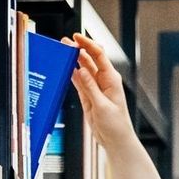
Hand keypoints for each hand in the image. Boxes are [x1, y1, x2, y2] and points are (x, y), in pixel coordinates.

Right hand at [69, 33, 138, 152]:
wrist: (115, 140)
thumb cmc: (116, 125)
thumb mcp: (102, 106)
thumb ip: (91, 88)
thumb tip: (82, 70)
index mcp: (111, 79)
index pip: (99, 55)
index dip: (88, 44)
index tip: (76, 37)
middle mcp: (103, 80)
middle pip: (89, 59)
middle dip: (78, 49)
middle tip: (65, 42)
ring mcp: (95, 87)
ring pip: (82, 68)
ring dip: (73, 60)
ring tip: (62, 50)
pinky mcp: (88, 95)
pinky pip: (78, 81)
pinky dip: (71, 74)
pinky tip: (64, 67)